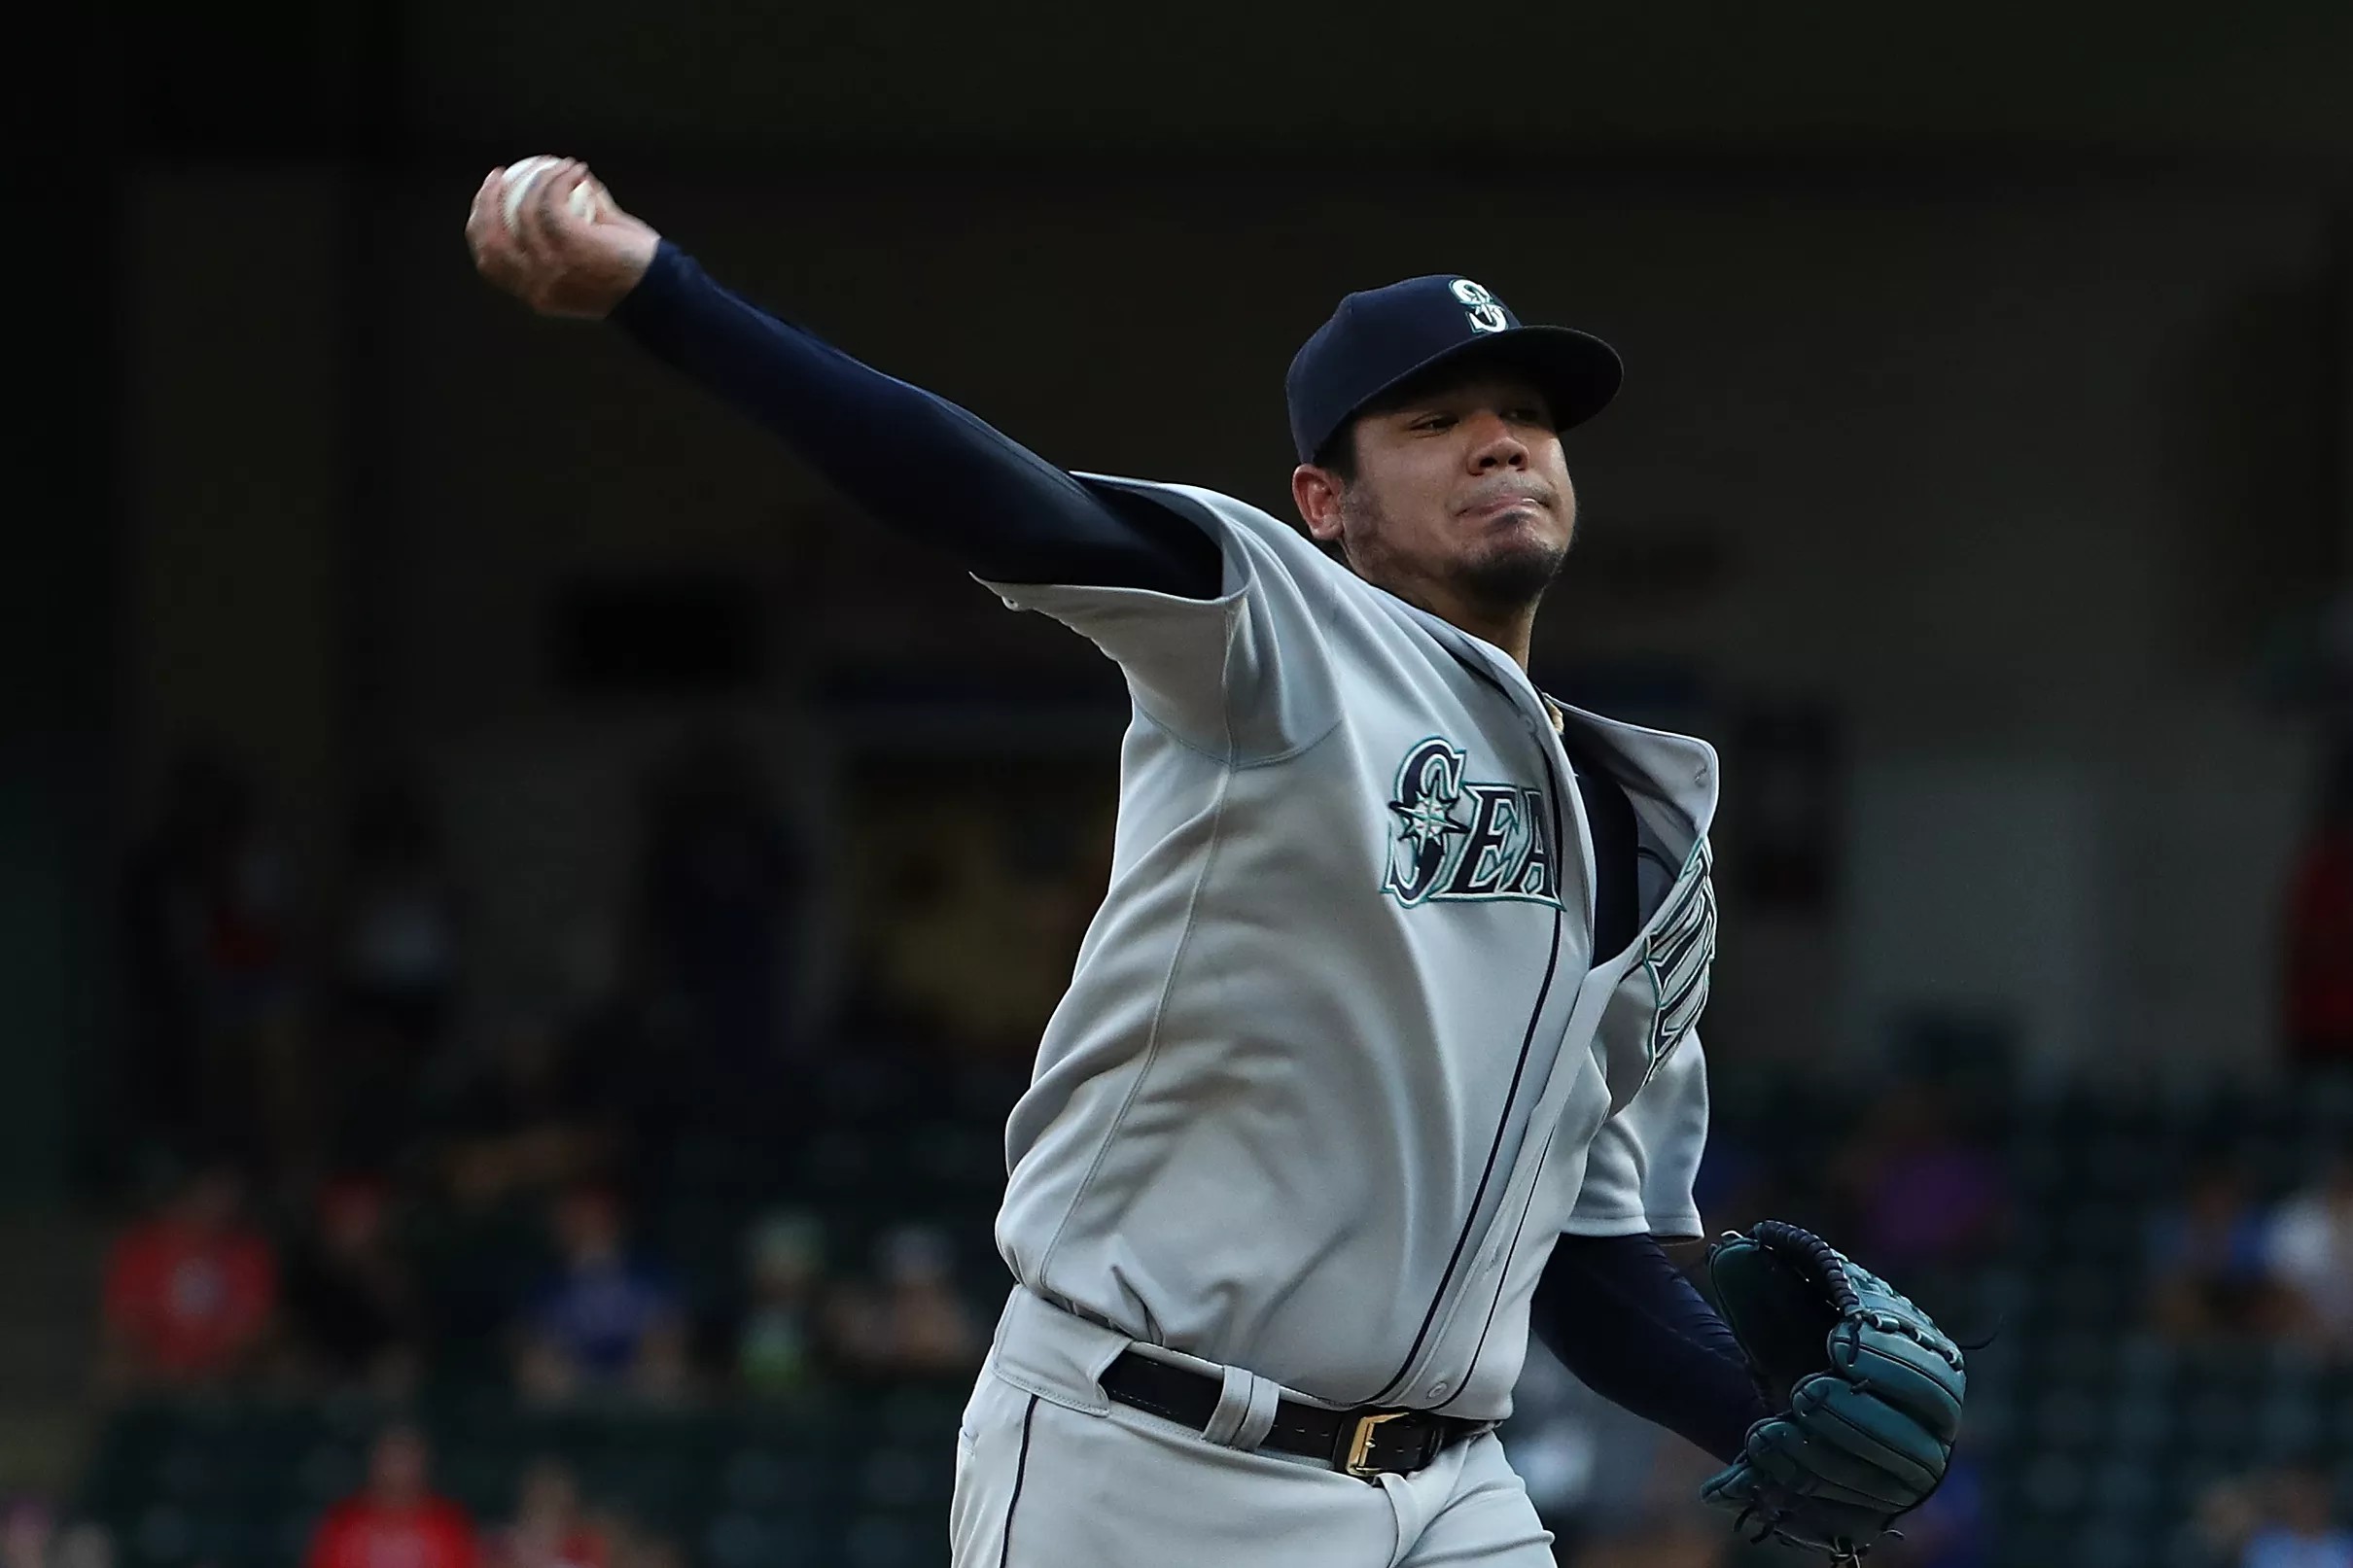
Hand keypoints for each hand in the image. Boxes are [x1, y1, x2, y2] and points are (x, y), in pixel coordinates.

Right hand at [465, 157, 659, 319]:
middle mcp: (537, 285)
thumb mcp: (591, 260)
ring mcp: (551, 266)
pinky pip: (550, 201)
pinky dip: (559, 179)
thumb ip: (570, 231)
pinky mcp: (569, 244)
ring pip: (522, 212)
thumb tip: (554, 191)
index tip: (487, 202)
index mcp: (537, 294)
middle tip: (496, 175)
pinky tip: (576, 168)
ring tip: (554, 166)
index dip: (480, 229)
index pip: (491, 263)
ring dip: (536, 180)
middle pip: (490, 241)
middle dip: (485, 203)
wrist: (664, 294)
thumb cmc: (635, 278)